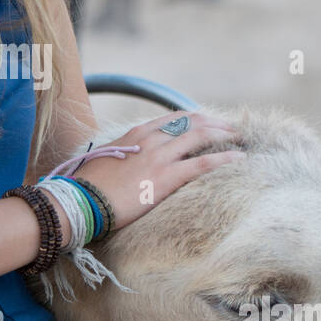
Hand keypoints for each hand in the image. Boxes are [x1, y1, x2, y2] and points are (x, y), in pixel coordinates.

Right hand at [62, 112, 242, 233]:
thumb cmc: (88, 187)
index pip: (173, 119)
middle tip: (232, 128)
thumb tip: (133, 163)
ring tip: (240, 137)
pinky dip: (224, 158)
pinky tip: (239, 158)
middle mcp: (150, 138)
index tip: (208, 123)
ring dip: (224, 134)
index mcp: (135, 134)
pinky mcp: (166, 176)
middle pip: (191, 122)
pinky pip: (203, 163)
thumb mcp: (107, 162)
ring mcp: (159, 156)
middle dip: (215, 122)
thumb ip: (125, 156)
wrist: (81, 201)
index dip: (195, 119)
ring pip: (200, 136)